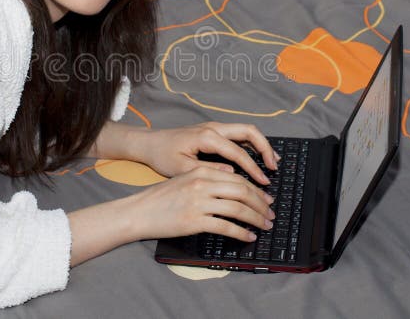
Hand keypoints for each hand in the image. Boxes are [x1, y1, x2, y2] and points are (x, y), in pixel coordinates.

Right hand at [126, 167, 275, 241]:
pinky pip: (226, 226)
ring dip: (255, 218)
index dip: (256, 190)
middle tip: (270, 214)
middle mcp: (201, 184)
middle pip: (242, 192)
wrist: (139, 212)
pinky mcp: (195, 221)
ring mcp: (198, 202)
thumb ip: (207, 176)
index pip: (237, 178)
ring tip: (264, 226)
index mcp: (200, 171)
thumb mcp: (183, 178)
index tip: (266, 199)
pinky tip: (248, 236)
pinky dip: (241, 232)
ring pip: (238, 209)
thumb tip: (233, 179)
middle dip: (261, 204)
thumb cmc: (160, 198)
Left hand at [136, 122, 279, 184]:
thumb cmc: (163, 155)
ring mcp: (214, 127)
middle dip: (265, 148)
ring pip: (246, 131)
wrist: (150, 143)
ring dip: (261, 144)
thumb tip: (232, 175)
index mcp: (207, 137)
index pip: (238, 152)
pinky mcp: (214, 131)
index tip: (263, 182)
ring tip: (273, 161)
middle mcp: (213, 128)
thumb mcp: (182, 168)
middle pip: (249, 132)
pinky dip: (251, 143)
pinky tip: (258, 156)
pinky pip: (238, 134)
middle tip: (274, 167)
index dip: (253, 168)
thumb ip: (208, 171)